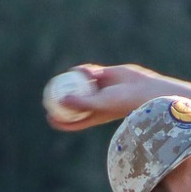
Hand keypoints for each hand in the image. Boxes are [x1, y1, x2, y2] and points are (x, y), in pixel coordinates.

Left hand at [43, 63, 162, 130]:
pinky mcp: (105, 75)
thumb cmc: (122, 102)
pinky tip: (82, 69)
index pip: (74, 122)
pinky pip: (89, 72)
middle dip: (61, 97)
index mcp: (95, 116)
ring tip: (68, 77)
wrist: (142, 89)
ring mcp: (100, 89)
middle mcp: (96, 103)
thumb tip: (60, 101)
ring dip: (73, 81)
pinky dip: (84, 70)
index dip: (60, 121)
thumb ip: (80, 103)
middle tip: (50, 91)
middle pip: (74, 102)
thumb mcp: (99, 104)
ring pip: (81, 85)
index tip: (48, 116)